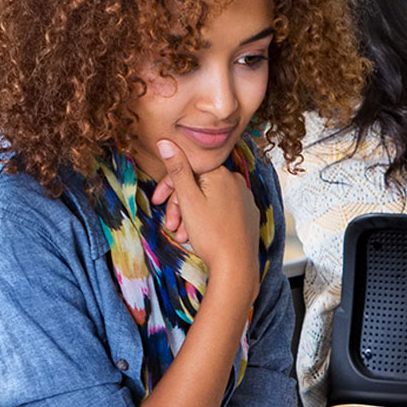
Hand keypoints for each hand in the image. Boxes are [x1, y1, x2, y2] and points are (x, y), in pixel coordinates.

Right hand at [148, 139, 259, 283]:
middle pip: (198, 186)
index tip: (157, 202)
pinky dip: (207, 220)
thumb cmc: (212, 234)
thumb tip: (166, 141)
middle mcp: (236, 181)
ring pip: (208, 200)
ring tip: (183, 236)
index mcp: (221, 173)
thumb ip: (177, 169)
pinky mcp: (248, 214)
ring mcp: (244, 198)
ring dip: (191, 216)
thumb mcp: (189, 200)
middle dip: (180, 206)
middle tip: (170, 226)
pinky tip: (199, 236)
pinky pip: (222, 210)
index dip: (168, 187)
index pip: (188, 170)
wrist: (236, 266)